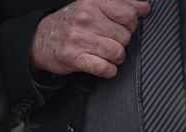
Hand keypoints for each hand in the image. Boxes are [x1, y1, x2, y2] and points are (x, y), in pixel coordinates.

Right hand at [31, 0, 150, 77]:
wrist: (41, 39)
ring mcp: (80, 39)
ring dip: (117, 58)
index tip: (125, 27)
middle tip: (112, 42)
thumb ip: (121, 5)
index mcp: (93, 2)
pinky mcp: (75, 58)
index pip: (128, 13)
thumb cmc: (70, 23)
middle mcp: (86, 18)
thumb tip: (145, 9)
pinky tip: (103, 66)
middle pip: (125, 35)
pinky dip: (109, 70)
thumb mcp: (92, 6)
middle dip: (122, 42)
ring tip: (108, 55)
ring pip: (117, 52)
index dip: (132, 23)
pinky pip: (104, 68)